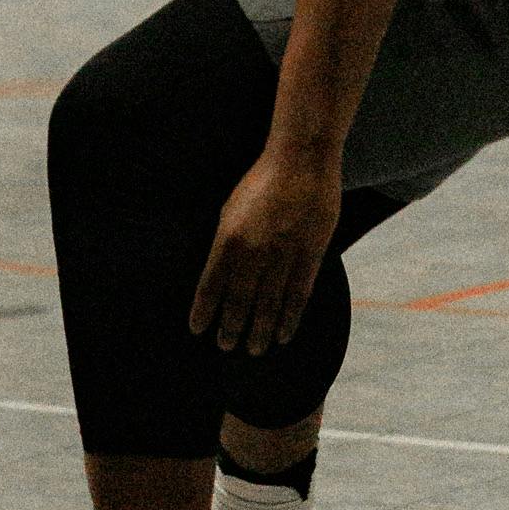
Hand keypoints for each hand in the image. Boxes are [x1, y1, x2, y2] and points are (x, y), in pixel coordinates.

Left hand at [189, 149, 340, 361]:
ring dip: (260, 331)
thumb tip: (219, 272)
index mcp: (228, 238)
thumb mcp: (230, 207)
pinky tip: (283, 334)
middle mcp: (254, 251)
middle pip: (239, 301)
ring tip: (254, 350)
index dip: (203, 310)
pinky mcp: (311, 254)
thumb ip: (225, 240)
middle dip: (231, 328)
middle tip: (226, 347)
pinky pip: (298, 295)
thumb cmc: (261, 179)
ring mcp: (284, 254)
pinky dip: (290, 318)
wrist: (301, 159)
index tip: (198, 330)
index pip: (210, 285)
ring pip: (269, 304)